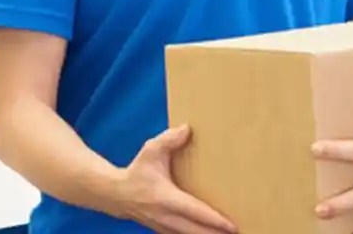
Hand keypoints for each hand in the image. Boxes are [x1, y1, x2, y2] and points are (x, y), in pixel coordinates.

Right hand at [117, 125, 236, 233]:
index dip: (213, 219)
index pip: (194, 211)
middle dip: (216, 233)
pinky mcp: (164, 231)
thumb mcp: (151, 150)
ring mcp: (164, 227)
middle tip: (237, 233)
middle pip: (195, 231)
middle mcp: (166, 216)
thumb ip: (169, 139)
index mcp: (166, 198)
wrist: (115, 194)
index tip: (231, 225)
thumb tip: (187, 129)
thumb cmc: (137, 171)